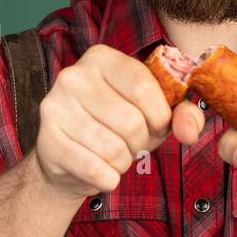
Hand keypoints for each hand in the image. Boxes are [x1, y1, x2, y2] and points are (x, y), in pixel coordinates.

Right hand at [33, 44, 199, 199]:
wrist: (67, 158)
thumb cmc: (116, 128)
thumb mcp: (154, 114)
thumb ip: (182, 114)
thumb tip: (189, 131)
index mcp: (102, 58)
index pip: (144, 87)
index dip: (159, 116)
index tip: (157, 125)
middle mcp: (74, 76)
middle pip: (131, 121)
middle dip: (141, 143)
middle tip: (130, 144)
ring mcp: (55, 106)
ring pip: (114, 149)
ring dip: (124, 162)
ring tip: (114, 156)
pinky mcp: (47, 140)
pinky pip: (95, 169)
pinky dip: (108, 179)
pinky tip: (102, 172)